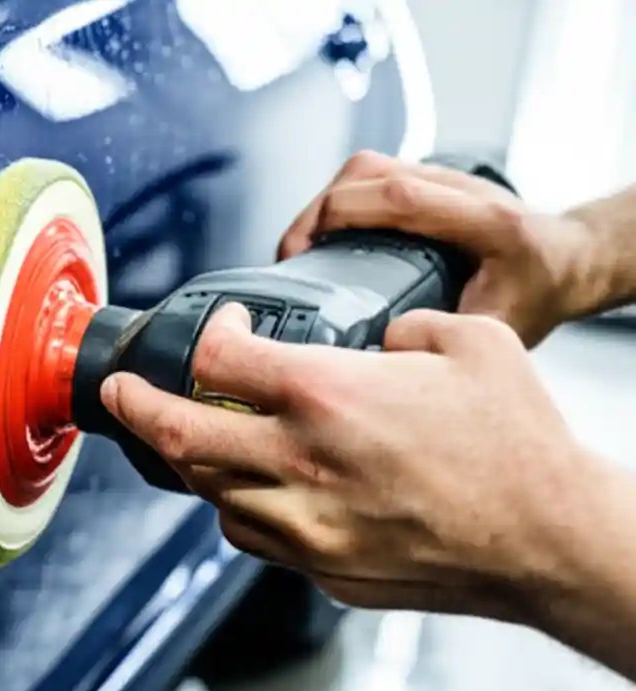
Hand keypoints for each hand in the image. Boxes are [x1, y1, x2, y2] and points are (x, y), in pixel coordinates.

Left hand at [100, 303, 597, 621]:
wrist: (549, 539)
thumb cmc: (516, 446)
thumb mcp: (468, 343)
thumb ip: (403, 326)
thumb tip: (376, 336)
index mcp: (327, 395)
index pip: (219, 358)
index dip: (209, 334)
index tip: (218, 329)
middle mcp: (301, 462)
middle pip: (180, 434)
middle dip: (136, 409)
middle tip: (118, 394)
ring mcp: (306, 525)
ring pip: (210, 495)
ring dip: (191, 464)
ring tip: (187, 439)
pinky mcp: (322, 568)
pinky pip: (255, 538)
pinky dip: (240, 509)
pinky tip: (254, 490)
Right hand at [278, 151, 603, 346]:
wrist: (569, 260)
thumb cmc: (537, 293)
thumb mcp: (498, 327)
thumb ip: (446, 336)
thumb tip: (379, 354)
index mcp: (486, 222)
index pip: (401, 197)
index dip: (338, 215)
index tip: (301, 252)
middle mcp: (463, 188)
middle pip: (370, 171)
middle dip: (316, 211)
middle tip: (291, 258)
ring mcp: (444, 178)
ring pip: (366, 168)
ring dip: (323, 203)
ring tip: (302, 249)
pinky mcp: (427, 180)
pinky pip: (371, 176)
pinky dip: (339, 203)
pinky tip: (326, 238)